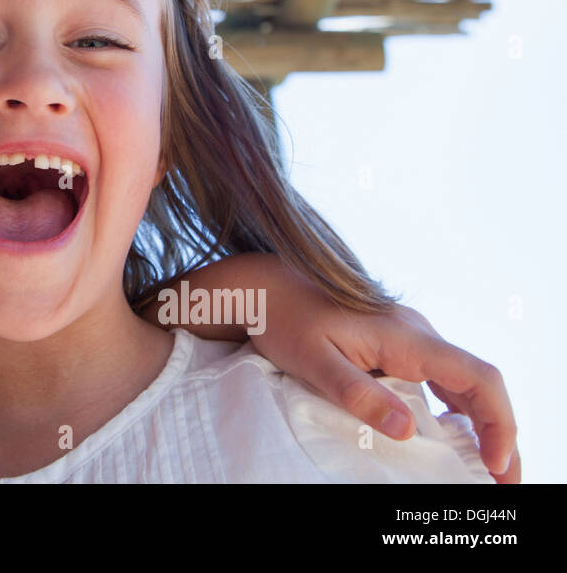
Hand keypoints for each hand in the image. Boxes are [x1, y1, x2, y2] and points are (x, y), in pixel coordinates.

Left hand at [253, 293, 518, 482]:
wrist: (263, 286)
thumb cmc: (284, 320)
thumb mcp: (315, 362)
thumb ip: (359, 394)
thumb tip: (407, 429)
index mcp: (405, 337)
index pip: (477, 377)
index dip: (499, 421)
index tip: (497, 462)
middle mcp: (416, 332)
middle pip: (477, 383)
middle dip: (498, 431)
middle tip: (504, 480)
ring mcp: (406, 334)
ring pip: (460, 379)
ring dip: (479, 421)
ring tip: (484, 465)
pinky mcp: (392, 340)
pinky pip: (437, 375)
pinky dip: (454, 408)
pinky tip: (449, 434)